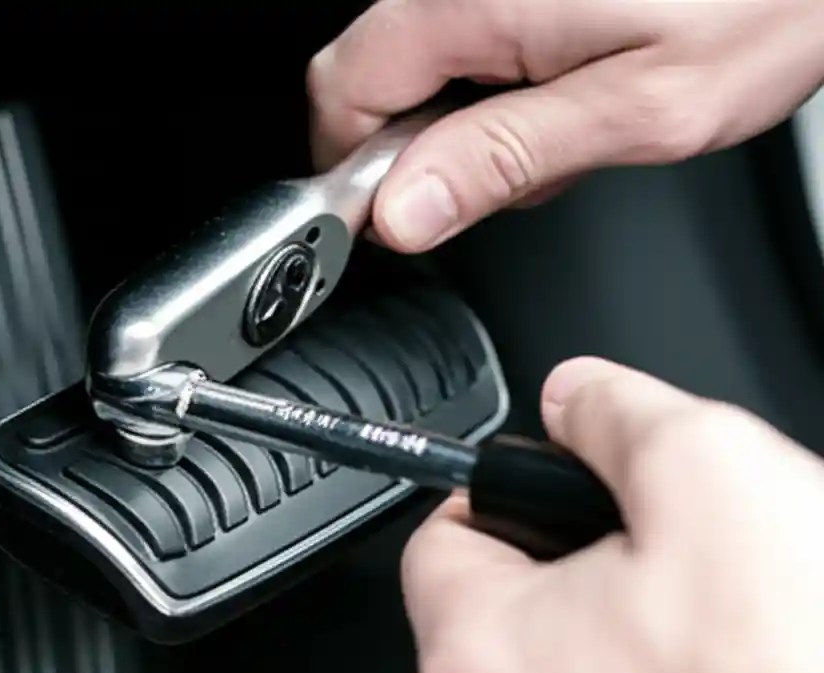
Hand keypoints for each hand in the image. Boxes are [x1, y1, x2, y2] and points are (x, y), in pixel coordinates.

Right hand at [308, 0, 823, 251]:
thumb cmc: (763, 4)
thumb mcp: (637, 111)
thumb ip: (503, 159)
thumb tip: (402, 213)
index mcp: (475, 0)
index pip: (341, 90)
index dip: (356, 170)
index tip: (404, 218)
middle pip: (367, 74)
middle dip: (409, 149)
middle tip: (498, 180)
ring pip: (412, 61)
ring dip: (454, 119)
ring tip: (548, 133)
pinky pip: (458, 37)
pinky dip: (487, 84)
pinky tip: (555, 94)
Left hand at [402, 356, 823, 672]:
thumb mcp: (702, 469)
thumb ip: (613, 411)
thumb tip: (577, 395)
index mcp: (479, 646)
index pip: (441, 531)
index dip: (506, 481)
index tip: (563, 472)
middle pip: (514, 589)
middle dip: (586, 540)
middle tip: (662, 529)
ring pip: (580, 646)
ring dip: (640, 603)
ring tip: (719, 593)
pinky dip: (674, 664)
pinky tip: (737, 649)